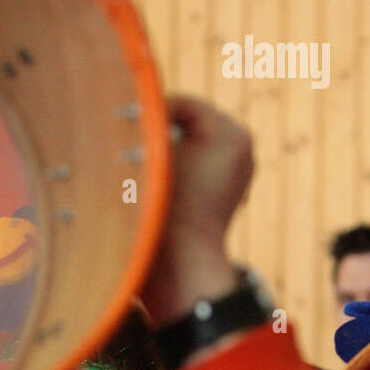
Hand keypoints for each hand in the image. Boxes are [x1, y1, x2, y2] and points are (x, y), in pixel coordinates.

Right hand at [142, 95, 253, 326]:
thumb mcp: (153, 157)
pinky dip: (181, 173)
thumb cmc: (165, 209)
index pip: (184, 105)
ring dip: (171, 153)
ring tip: (145, 167)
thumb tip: (136, 109)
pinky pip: (200, 170)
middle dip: (165, 133)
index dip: (152, 112)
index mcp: (231, 134)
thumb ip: (149, 127)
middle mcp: (243, 150)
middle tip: (133, 141)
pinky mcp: (229, 194)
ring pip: (196, 148)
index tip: (126, 122)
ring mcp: (239, 174)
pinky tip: (162, 187)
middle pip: (193, 126)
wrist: (180, 264)